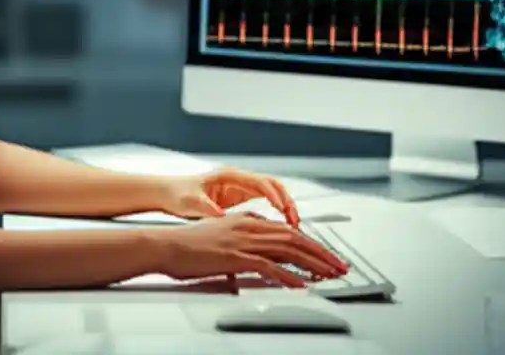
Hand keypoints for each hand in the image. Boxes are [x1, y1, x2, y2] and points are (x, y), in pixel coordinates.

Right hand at [151, 213, 349, 287]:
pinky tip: (301, 284)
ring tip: (329, 274)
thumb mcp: (220, 236)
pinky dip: (288, 276)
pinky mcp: (235, 257)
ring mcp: (242, 241)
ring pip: (288, 250)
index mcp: (245, 220)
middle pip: (294, 238)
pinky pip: (269, 267)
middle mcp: (248, 227)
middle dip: (321, 253)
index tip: (325, 255)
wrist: (165, 245)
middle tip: (339, 265)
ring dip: (313, 264)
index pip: (287, 230)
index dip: (310, 243)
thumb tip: (258, 255)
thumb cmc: (186, 245)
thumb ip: (241, 241)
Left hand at [159, 167, 300, 225]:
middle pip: (273, 185)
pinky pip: (265, 201)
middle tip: (295, 221)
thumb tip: (220, 216)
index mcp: (229, 176)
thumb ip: (207, 208)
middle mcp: (237, 179)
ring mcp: (239, 187)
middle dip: (288, 202)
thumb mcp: (191, 202)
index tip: (283, 210)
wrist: (166, 193)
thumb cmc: (177, 194)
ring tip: (293, 227)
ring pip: (272, 193)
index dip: (274, 196)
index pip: (260, 182)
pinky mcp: (238, 197)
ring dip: (285, 207)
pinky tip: (279, 228)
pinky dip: (275, 212)